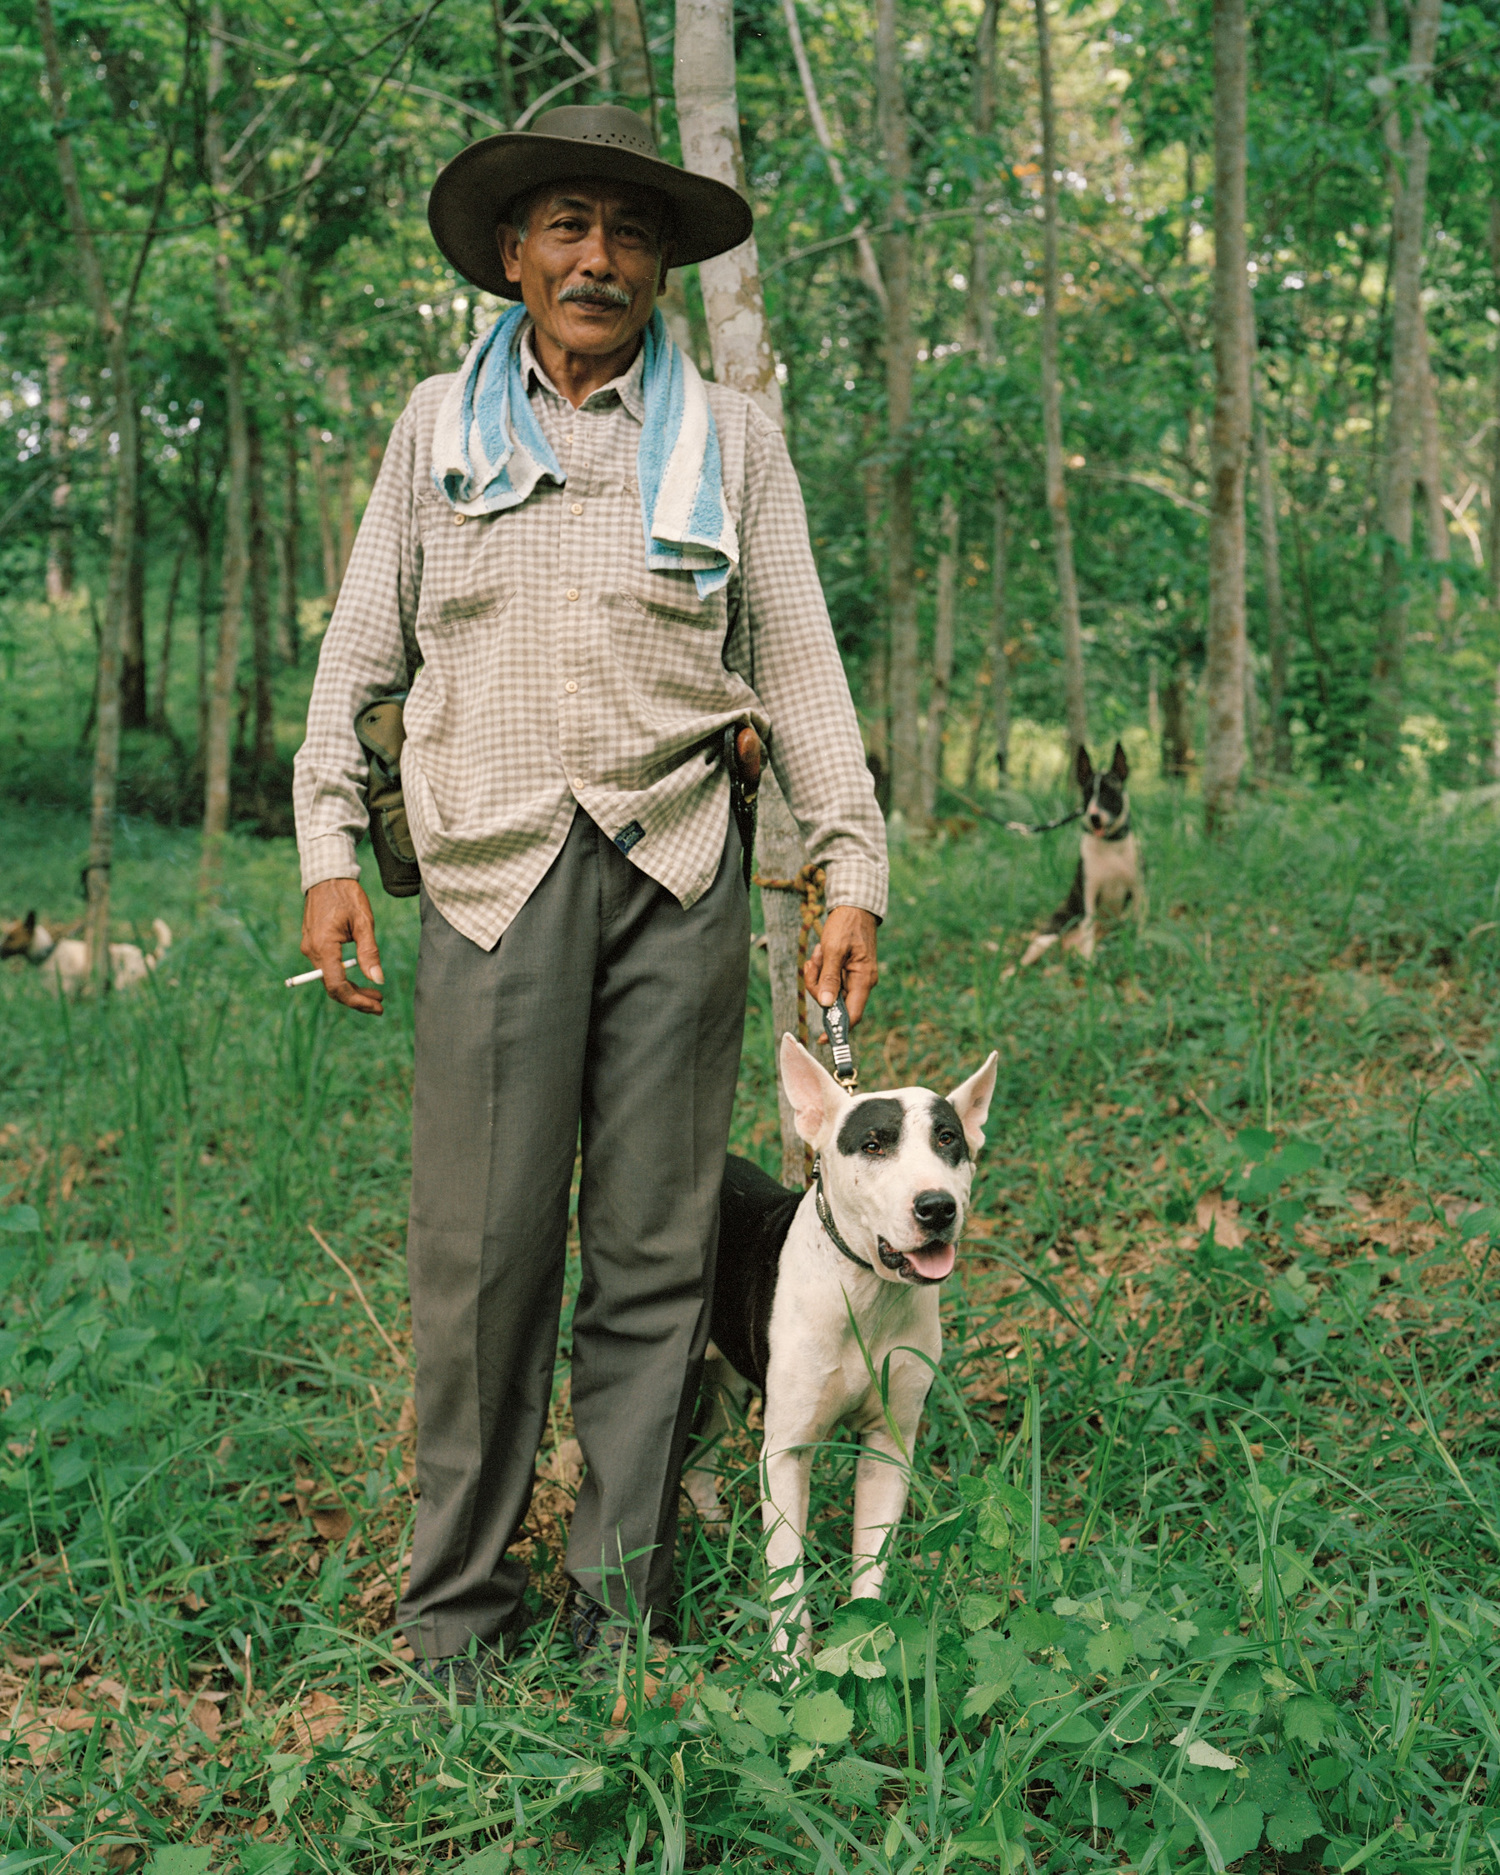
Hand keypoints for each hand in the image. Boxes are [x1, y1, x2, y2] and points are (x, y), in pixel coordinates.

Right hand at [301, 879, 383, 1015]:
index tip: (376, 1005)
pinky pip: (327, 968)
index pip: (336, 985)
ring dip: (351, 989)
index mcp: (324, 946)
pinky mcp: (313, 944)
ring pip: (330, 979)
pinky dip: (343, 977)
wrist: (327, 876)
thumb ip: (369, 952)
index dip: (356, 1000)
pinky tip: (360, 979)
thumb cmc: (347, 895)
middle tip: (379, 1005)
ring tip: (375, 993)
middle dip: (356, 998)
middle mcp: (312, 950)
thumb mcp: (364, 922)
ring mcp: (310, 948)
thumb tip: (377, 980)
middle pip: (333, 986)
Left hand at [804, 906, 878, 1027]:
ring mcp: (853, 978)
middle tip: (813, 963)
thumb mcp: (834, 949)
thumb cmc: (847, 925)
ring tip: (819, 953)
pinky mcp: (845, 972)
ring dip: (817, 974)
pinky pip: (828, 980)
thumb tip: (824, 1004)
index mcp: (863, 980)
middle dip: (817, 986)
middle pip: (833, 1002)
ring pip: (827, 991)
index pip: (852, 1015)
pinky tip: (821, 953)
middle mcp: (861, 982)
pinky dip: (819, 969)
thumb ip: (829, 977)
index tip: (821, 1040)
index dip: (837, 1030)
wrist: (854, 907)